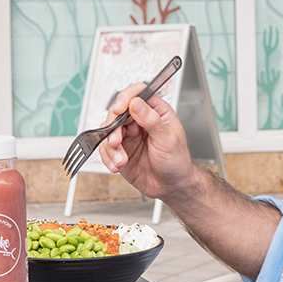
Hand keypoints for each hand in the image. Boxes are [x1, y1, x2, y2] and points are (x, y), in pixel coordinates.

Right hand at [97, 84, 195, 200]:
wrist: (171, 186)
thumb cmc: (176, 161)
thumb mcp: (167, 138)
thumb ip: (151, 119)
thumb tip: (135, 102)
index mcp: (155, 111)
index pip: (138, 94)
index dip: (126, 98)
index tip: (120, 108)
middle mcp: (139, 120)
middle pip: (117, 112)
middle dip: (113, 128)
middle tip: (117, 141)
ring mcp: (128, 135)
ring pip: (108, 131)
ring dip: (111, 147)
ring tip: (121, 160)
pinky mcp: (119, 149)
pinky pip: (105, 148)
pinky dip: (108, 157)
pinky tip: (117, 165)